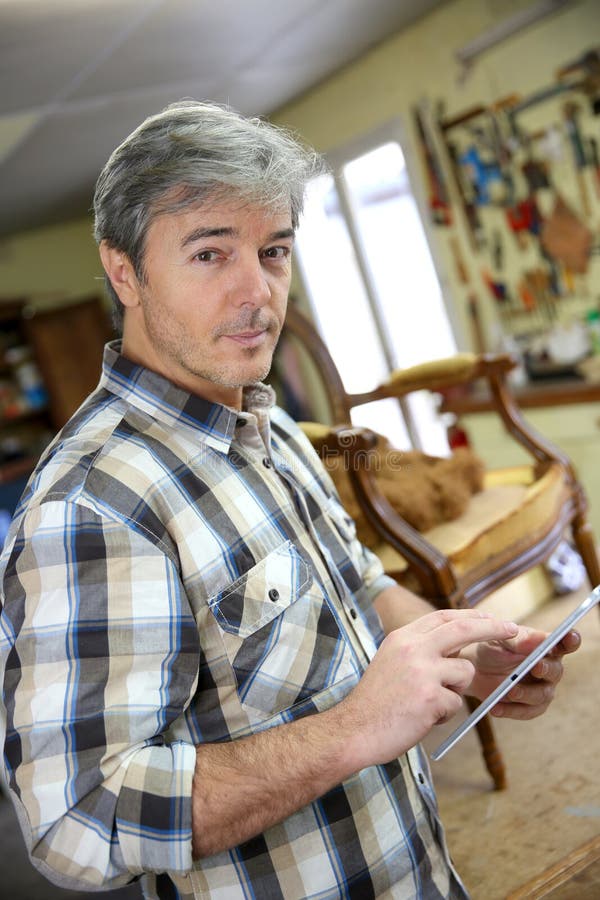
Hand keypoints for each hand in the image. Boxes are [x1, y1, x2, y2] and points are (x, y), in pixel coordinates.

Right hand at [337, 609, 518, 768]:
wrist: (354, 729)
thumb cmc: (375, 702)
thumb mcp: (391, 662)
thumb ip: (419, 650)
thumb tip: (456, 647)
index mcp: (403, 638)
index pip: (443, 617)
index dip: (470, 616)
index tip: (490, 618)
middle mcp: (413, 648)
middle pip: (464, 629)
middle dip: (493, 628)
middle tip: (512, 630)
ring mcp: (423, 671)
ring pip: (465, 672)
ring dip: (456, 690)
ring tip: (429, 703)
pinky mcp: (431, 697)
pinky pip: (456, 703)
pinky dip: (444, 714)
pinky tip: (422, 718)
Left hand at [463, 625, 580, 719]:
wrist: (473, 668)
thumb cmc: (491, 647)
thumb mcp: (501, 639)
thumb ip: (520, 639)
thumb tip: (540, 637)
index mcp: (546, 647)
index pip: (565, 643)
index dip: (570, 640)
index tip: (570, 636)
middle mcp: (548, 668)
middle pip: (555, 671)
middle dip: (546, 669)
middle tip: (535, 667)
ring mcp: (541, 689)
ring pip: (542, 695)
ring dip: (526, 693)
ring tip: (509, 691)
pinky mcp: (529, 706)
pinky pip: (526, 711)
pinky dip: (511, 710)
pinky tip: (496, 707)